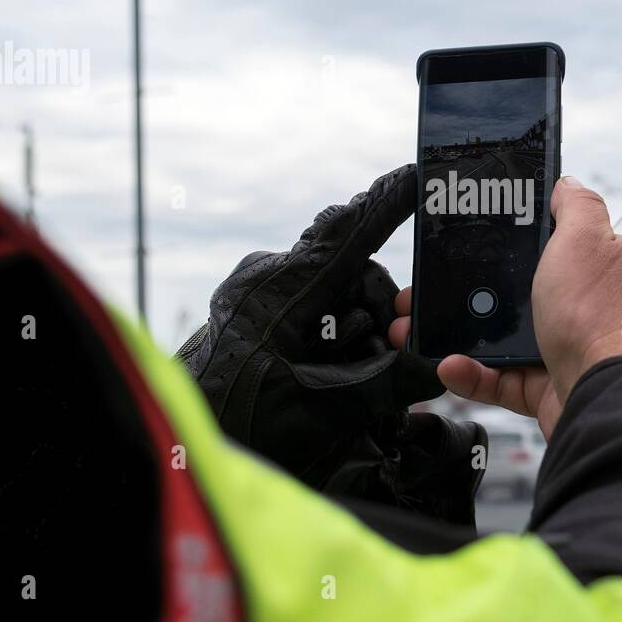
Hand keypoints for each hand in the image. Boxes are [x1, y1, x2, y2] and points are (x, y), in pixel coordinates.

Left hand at [179, 165, 484, 520]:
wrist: (184, 445)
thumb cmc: (239, 428)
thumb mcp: (324, 411)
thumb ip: (388, 384)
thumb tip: (437, 365)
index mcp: (281, 291)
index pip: (348, 231)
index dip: (389, 201)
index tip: (420, 176)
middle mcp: (267, 277)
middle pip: (353, 274)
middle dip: (376, 316)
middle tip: (379, 361)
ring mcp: (256, 290)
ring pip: (336, 292)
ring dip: (352, 333)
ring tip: (334, 381)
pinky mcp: (252, 306)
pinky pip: (309, 304)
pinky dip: (327, 334)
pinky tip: (320, 373)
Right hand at [389, 175, 621, 438]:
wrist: (606, 392)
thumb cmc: (598, 312)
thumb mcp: (586, 237)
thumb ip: (576, 205)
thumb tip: (565, 182)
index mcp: (583, 265)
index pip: (535, 245)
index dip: (496, 242)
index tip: (457, 241)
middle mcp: (573, 305)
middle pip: (506, 292)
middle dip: (458, 291)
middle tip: (419, 290)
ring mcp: (557, 347)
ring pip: (492, 337)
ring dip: (450, 333)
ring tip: (412, 329)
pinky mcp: (541, 388)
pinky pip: (494, 379)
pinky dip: (467, 373)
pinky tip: (446, 363)